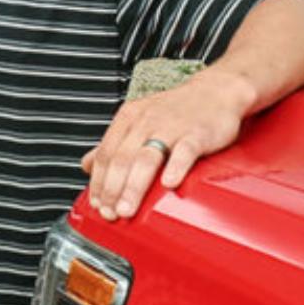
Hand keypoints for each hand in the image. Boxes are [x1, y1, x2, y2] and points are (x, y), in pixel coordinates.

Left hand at [79, 71, 255, 219]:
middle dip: (112, 190)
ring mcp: (172, 127)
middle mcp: (146, 121)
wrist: (216, 91)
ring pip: (146, 158)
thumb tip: (87, 165)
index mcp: (129, 118)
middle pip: (122, 159)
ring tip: (127, 209)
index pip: (106, 154)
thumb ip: (113, 143)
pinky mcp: (197, 134)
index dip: (99, 182)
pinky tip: (169, 185)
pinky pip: (184, 151)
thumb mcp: (139, 120)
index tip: (97, 204)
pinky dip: (175, 168)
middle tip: (109, 213)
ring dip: (134, 187)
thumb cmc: (177, 110)